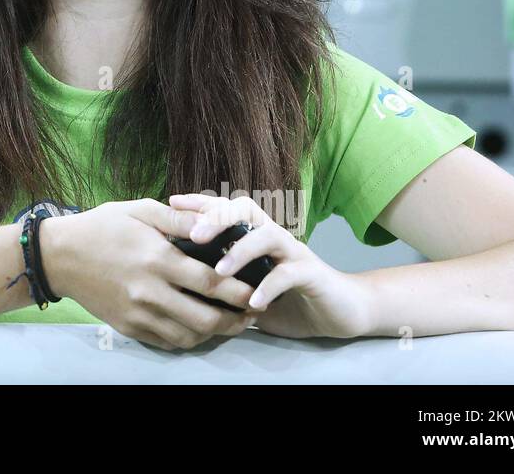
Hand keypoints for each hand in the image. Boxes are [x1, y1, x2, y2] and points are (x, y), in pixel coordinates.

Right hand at [40, 198, 258, 350]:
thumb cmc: (102, 226)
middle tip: (252, 314)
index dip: (239, 292)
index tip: (257, 293)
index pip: (210, 282)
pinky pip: (167, 342)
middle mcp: (149, 291)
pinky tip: (199, 328)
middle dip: (235, 320)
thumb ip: (178, 218)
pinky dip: (189, 339)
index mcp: (157, 259)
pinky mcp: (128, 327)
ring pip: (188, 336)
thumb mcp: (140, 210)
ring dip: (215, 334)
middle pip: (205, 318)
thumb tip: (213, 221)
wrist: (59, 256)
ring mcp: (138, 314)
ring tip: (231, 323)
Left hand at [168, 193, 374, 338]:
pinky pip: (289, 274)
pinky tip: (253, 303)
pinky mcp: (312, 274)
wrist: (341, 311)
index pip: (227, 208)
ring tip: (220, 270)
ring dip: (242, 250)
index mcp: (257, 235)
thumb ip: (223, 282)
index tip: (172, 201)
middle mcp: (275, 237)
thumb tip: (181, 282)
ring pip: (268, 236)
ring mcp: (294, 253)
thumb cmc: (289, 298)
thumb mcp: (248, 288)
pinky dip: (270, 287)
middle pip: (247, 209)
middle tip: (194, 235)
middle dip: (218, 217)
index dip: (201, 202)